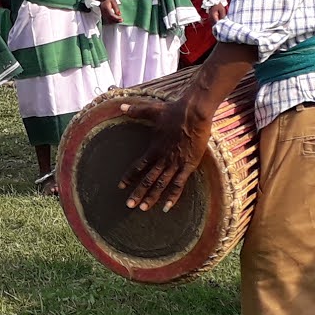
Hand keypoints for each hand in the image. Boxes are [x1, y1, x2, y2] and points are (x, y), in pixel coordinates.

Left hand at [119, 93, 213, 211]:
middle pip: (147, 179)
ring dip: (151, 197)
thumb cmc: (174, 110)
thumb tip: (121, 106)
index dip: (129, 176)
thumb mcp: (152, 110)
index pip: (138, 165)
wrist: (194, 112)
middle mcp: (162, 158)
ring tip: (143, 209)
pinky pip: (179, 184)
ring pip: (161, 184)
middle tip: (129, 205)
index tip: (121, 186)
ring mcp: (175, 163)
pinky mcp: (188, 165)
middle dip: (137, 193)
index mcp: (153, 148)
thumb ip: (136, 111)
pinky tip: (167, 207)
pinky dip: (173, 196)